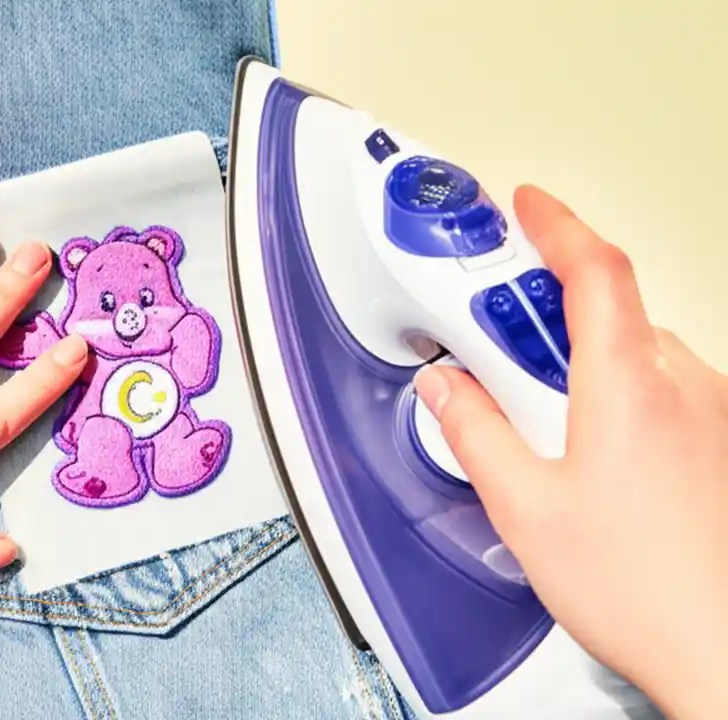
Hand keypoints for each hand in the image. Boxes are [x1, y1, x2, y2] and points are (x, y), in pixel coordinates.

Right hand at [414, 187, 727, 718]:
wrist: (723, 651)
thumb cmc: (642, 588)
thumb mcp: (524, 507)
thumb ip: (475, 431)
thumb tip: (446, 389)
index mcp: (627, 384)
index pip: (593, 268)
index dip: (555, 223)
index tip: (524, 204)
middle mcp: (681, 385)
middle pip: (607, 310)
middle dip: (542, 311)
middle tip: (491, 335)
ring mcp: (711, 414)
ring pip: (635, 351)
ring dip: (580, 357)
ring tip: (534, 410)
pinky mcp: (722, 443)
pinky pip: (662, 389)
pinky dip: (614, 391)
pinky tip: (587, 447)